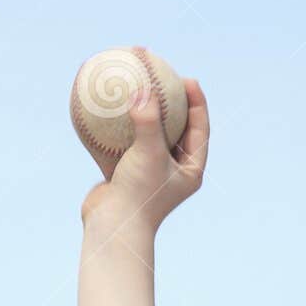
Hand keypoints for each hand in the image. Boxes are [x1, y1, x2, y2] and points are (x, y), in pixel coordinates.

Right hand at [80, 78, 208, 233]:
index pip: (200, 128)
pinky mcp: (125, 173)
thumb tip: (143, 90)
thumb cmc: (138, 195)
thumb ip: (148, 122)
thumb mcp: (149, 154)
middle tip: (162, 76)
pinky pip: (122, 143)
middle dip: (170, 101)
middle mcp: (171, 170)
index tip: (186, 78)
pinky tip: (105, 106)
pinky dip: (115, 127)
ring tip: (134, 86)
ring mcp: (148, 171)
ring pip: (146, 135)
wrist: (112, 229)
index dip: (197, 101)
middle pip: (176, 127)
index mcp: (190, 169)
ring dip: (140, 112)